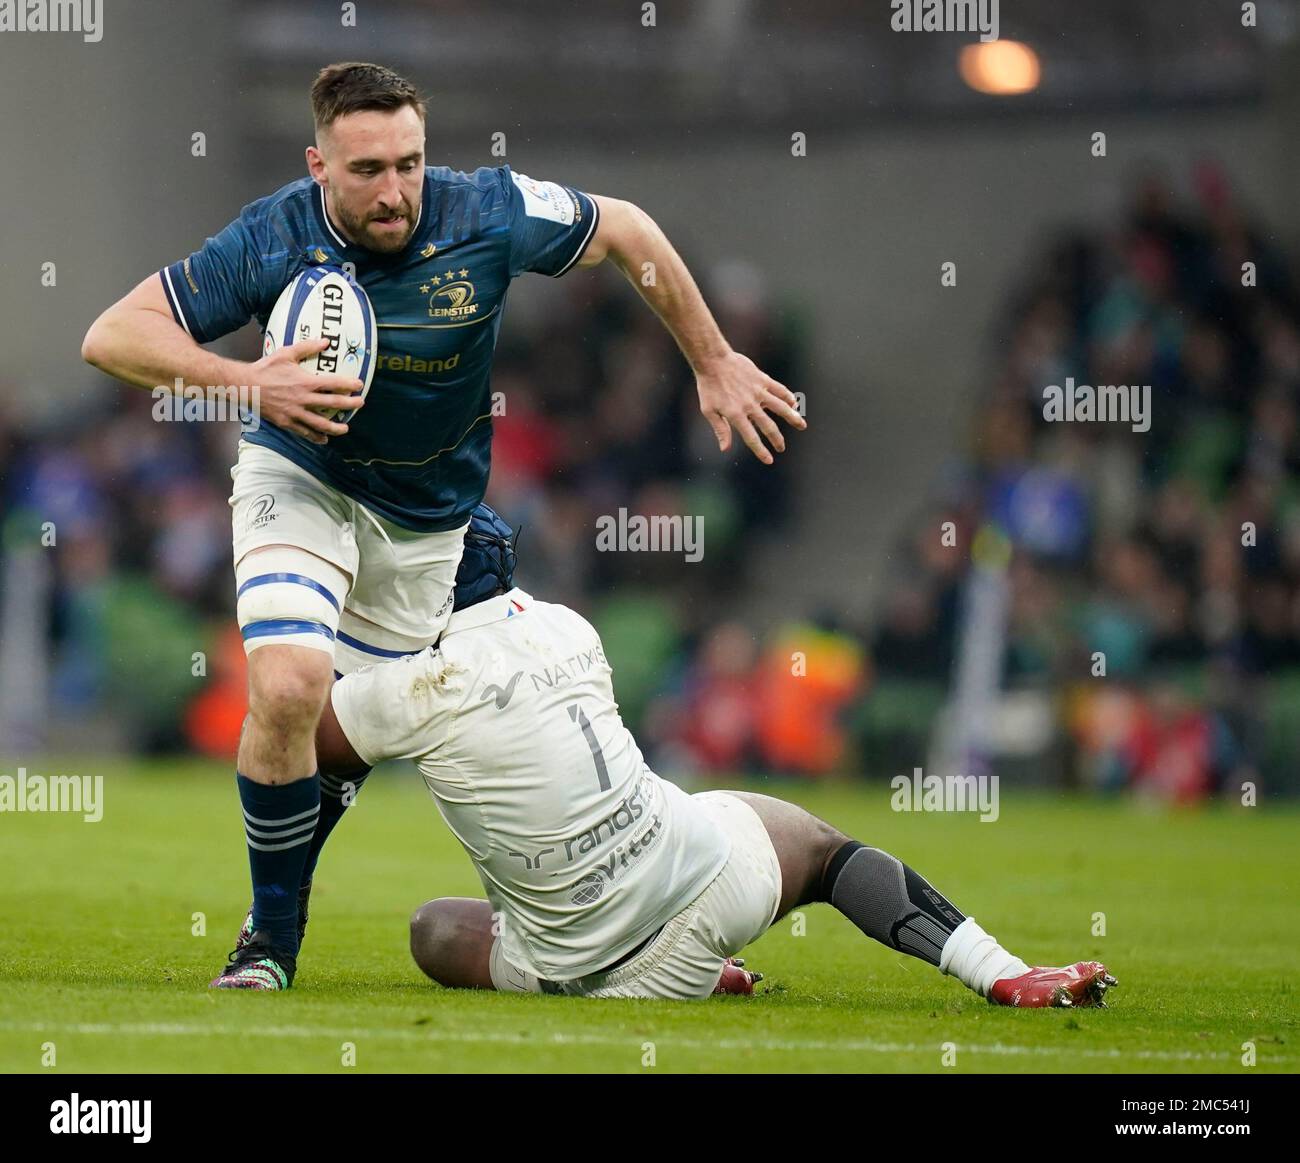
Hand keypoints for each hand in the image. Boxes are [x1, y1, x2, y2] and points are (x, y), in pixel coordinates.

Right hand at [244, 337, 365, 444]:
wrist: (245, 386)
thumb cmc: (265, 368)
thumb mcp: (286, 353)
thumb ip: (307, 347)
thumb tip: (326, 341)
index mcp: (305, 382)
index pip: (333, 383)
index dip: (349, 384)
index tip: (359, 384)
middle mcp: (303, 399)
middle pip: (333, 404)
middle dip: (350, 404)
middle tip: (360, 404)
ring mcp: (295, 413)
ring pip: (321, 423)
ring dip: (336, 428)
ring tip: (345, 428)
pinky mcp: (287, 423)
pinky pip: (304, 432)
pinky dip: (316, 437)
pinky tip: (324, 439)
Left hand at [696, 350, 805, 464]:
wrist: (713, 361)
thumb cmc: (708, 387)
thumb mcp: (709, 410)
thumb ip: (720, 429)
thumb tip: (725, 449)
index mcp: (735, 414)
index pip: (751, 437)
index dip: (761, 451)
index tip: (769, 460)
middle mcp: (749, 405)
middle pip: (768, 426)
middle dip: (777, 440)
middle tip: (782, 448)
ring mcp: (757, 391)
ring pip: (780, 407)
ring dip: (792, 417)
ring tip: (802, 425)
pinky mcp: (762, 379)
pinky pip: (778, 389)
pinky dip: (788, 397)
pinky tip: (794, 404)